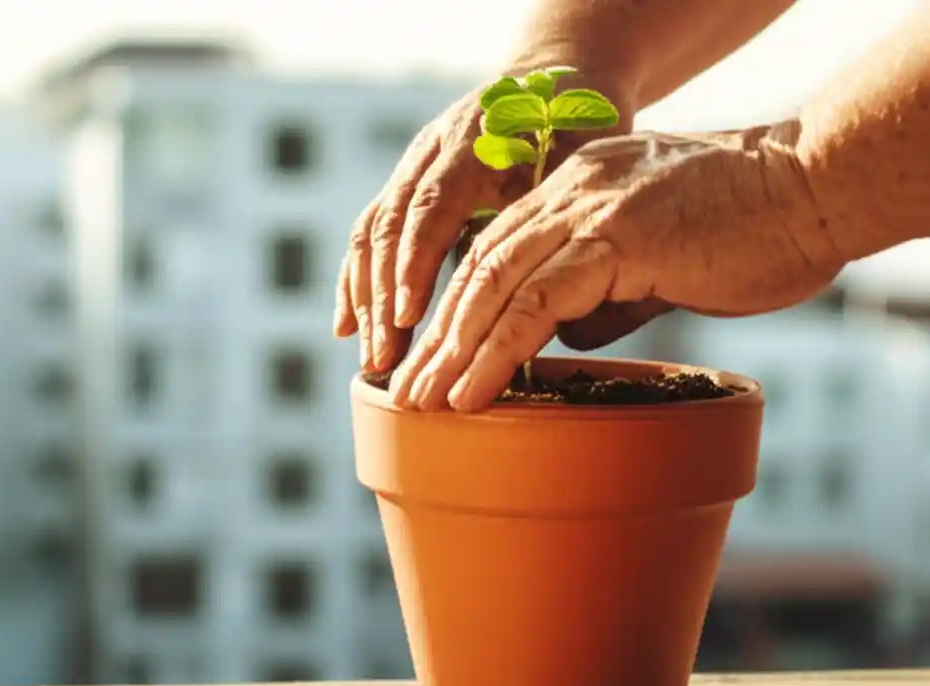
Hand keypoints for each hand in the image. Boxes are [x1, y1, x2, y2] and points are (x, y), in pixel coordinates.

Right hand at [333, 68, 633, 372]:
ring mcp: (411, 165)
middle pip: (389, 226)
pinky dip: (354, 282)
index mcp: (476, 141)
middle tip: (385, 360)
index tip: (408, 318)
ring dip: (366, 299)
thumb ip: (553, 218)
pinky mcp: (402, 184)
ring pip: (369, 233)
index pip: (431, 207)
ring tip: (374, 360)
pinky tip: (347, 328)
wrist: (556, 81)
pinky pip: (366, 234)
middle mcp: (431, 150)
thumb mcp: (581, 164)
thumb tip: (547, 303)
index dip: (414, 264)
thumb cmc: (582, 129)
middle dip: (381, 298)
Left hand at [389, 121, 845, 411]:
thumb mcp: (663, 265)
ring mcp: (589, 209)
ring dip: (452, 350)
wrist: (819, 189)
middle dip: (440, 336)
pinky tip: (469, 391)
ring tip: (422, 402)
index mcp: (579, 189)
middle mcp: (571, 190)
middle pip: (480, 268)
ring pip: (493, 284)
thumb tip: (570, 341)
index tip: (436, 359)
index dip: (460, 309)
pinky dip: (495, 351)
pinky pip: (534, 303)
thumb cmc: (757, 230)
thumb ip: (610, 296)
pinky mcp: (613, 238)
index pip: (497, 251)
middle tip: (407, 392)